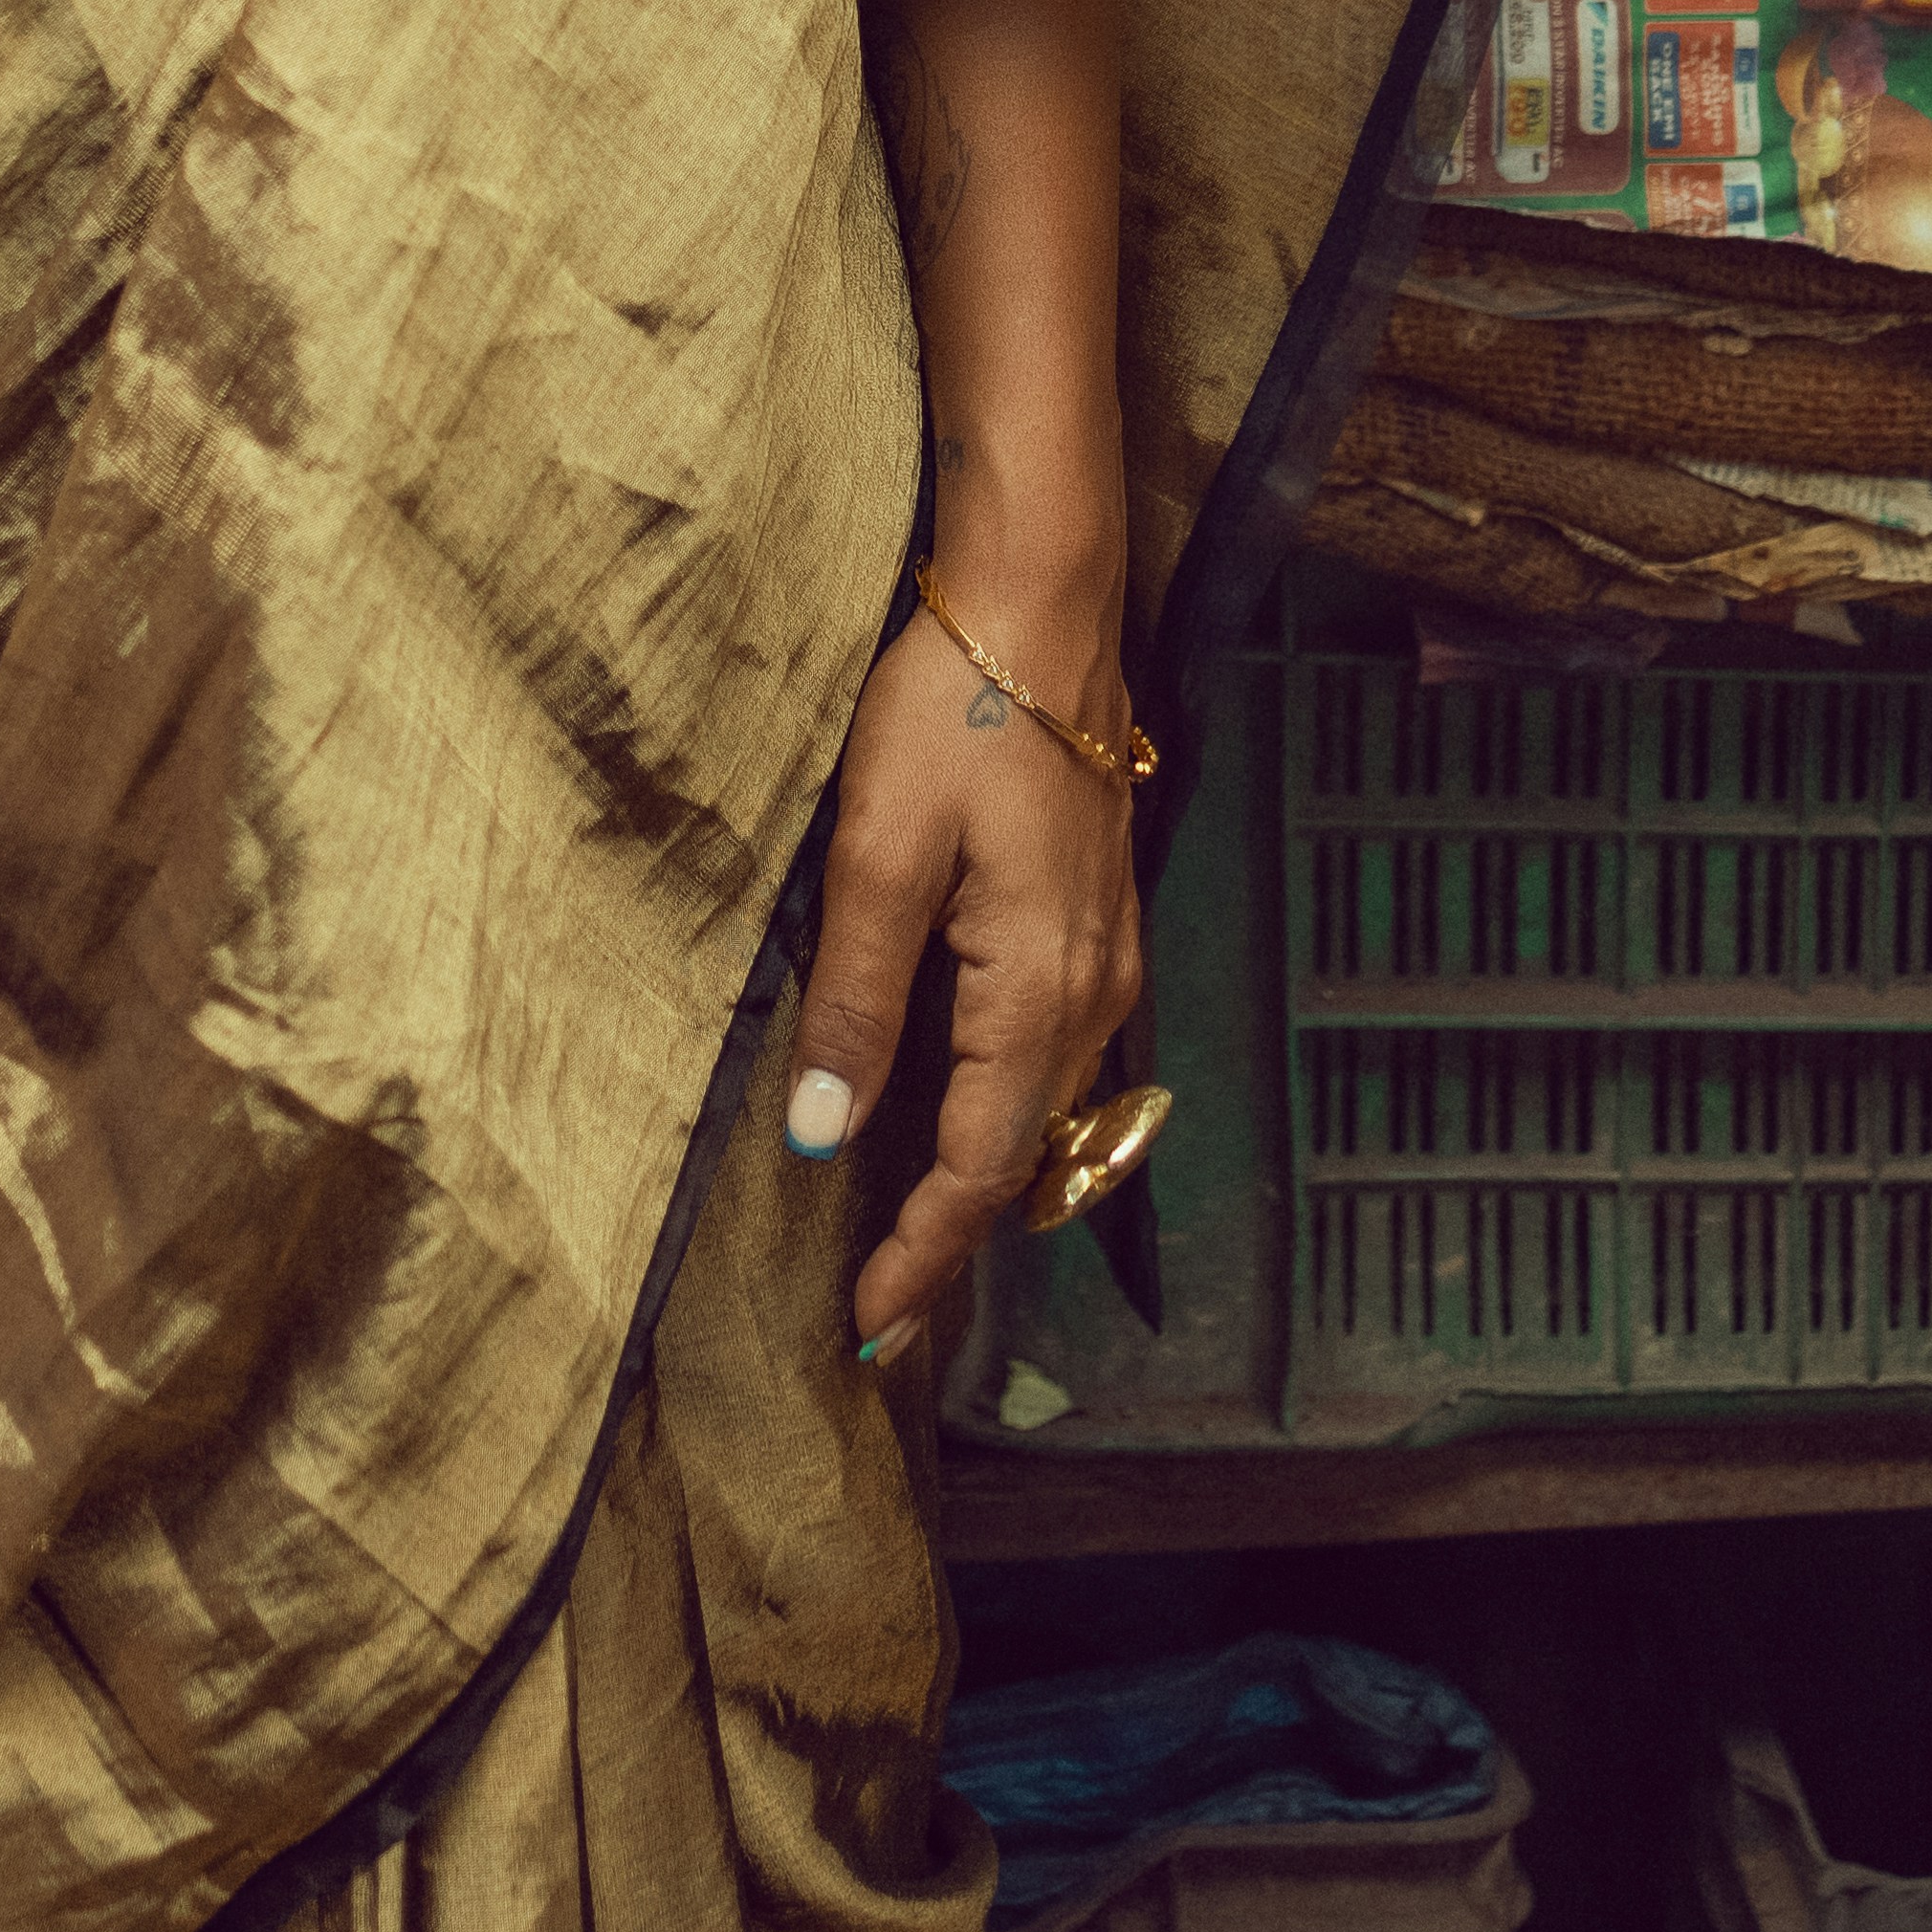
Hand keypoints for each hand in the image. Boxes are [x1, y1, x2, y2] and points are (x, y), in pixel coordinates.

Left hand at [782, 596, 1144, 1353]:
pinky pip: (1055, 1056)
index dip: (923, 1254)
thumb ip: (859, 1002)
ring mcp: (1104, 956)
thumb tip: (826, 1138)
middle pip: (1026, 1160)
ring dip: (980, 1178)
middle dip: (951, 1238)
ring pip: (1045, 1112)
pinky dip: (1004, 1111)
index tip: (868, 1326)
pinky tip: (949, 1110)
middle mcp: (1093, 995)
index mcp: (1039, 993)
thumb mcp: (880, 856)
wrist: (1038, 605)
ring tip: (904, 1232)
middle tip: (879, 1310)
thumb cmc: (952, 714)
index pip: (983, 1170)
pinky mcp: (1093, 918)